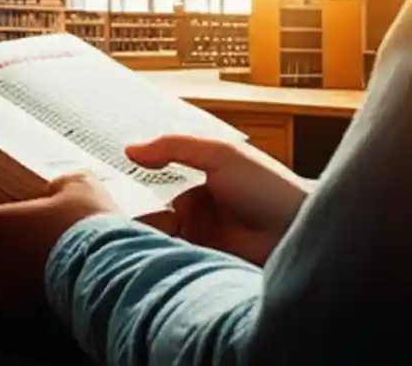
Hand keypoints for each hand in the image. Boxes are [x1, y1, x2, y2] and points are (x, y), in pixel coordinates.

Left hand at [0, 173, 117, 309]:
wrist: (115, 274)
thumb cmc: (89, 233)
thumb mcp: (75, 186)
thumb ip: (56, 184)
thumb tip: (59, 188)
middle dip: (0, 230)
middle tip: (25, 217)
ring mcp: (9, 290)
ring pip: (5, 266)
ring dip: (19, 253)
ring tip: (51, 240)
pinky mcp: (30, 309)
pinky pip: (24, 285)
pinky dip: (35, 273)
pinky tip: (60, 262)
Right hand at [126, 135, 308, 264]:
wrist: (300, 232)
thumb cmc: (269, 188)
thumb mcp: (219, 154)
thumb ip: (173, 147)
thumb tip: (130, 149)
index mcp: (199, 185)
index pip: (156, 185)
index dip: (135, 186)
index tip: (110, 187)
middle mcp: (197, 214)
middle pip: (153, 215)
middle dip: (135, 216)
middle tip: (111, 215)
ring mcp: (200, 241)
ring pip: (159, 239)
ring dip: (145, 237)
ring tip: (125, 233)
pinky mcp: (204, 265)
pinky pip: (173, 261)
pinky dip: (160, 257)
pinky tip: (146, 251)